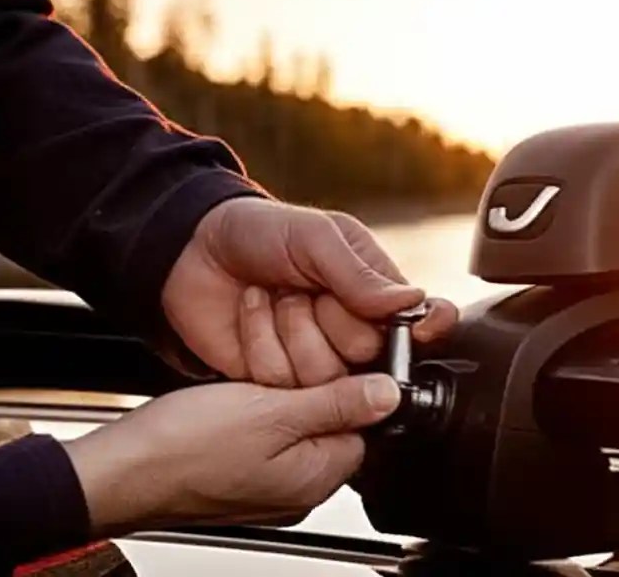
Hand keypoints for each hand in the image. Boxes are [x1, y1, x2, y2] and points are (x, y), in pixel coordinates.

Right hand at [63, 372, 401, 535]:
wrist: (114, 474)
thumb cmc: (181, 450)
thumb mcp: (272, 413)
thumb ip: (337, 403)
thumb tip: (389, 395)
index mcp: (315, 480)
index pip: (363, 425)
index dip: (349, 383)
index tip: (326, 354)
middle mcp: (296, 489)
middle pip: (329, 421)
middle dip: (310, 381)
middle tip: (279, 363)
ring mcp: (265, 483)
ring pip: (294, 421)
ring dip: (278, 388)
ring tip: (250, 378)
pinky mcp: (237, 472)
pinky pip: (263, 431)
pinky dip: (254, 405)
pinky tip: (233, 395)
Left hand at [161, 197, 456, 385]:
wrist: (192, 251)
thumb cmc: (262, 233)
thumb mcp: (315, 237)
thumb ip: (360, 273)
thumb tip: (411, 302)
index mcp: (376, 291)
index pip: (423, 321)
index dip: (426, 327)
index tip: (419, 326)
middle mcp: (353, 330)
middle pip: (372, 356)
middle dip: (334, 320)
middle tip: (305, 288)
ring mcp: (316, 360)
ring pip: (328, 378)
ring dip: (291, 329)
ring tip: (275, 298)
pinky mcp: (277, 383)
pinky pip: (284, 386)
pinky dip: (260, 344)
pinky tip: (252, 315)